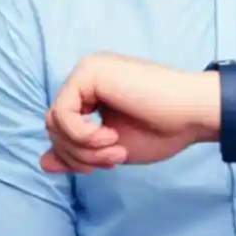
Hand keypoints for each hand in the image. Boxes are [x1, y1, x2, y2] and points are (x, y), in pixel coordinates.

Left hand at [40, 53, 217, 173]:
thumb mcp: (110, 150)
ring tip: (116, 150)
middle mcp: (86, 78)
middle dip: (79, 155)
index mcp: (92, 92)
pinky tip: (111, 137)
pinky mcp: (89, 72)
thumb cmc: (163, 130)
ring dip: (84, 148)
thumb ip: (78, 153)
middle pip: (54, 126)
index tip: (109, 164)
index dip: (77, 156)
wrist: (192, 113)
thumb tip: (43, 163)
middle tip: (114, 160)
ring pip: (55, 122)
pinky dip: (83, 135)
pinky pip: (63, 113)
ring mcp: (87, 71)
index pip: (62, 129)